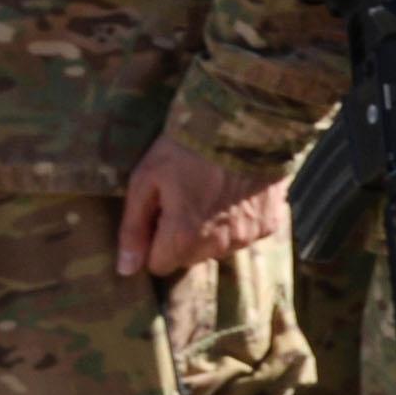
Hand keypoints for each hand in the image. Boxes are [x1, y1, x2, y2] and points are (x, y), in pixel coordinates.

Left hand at [114, 135, 287, 277]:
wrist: (244, 124)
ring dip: (211, 231)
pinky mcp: (269, 224)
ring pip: (218, 248)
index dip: (153, 242)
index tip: (157, 215)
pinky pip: (245, 235)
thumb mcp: (145, 182)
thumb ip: (133, 229)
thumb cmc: (185, 151)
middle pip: (190, 258)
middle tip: (183, 200)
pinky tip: (235, 194)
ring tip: (211, 194)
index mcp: (184, 237)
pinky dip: (238, 221)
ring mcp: (247, 236)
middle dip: (181, 238)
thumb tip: (125, 270)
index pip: (159, 265)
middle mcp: (218, 245)